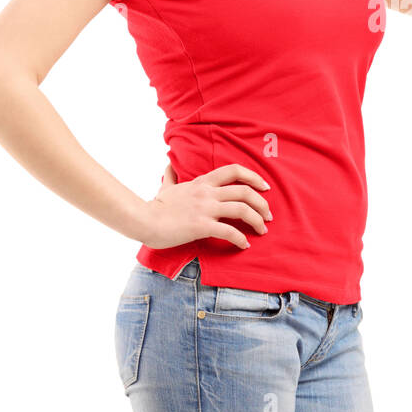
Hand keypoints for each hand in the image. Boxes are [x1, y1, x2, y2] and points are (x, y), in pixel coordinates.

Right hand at [138, 162, 272, 250]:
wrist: (143, 219)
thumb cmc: (155, 206)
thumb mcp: (166, 186)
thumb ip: (171, 176)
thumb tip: (168, 165)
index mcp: (202, 182)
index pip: (234, 171)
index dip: (254, 177)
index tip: (265, 187)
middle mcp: (207, 193)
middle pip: (245, 191)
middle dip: (262, 204)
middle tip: (268, 216)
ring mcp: (205, 209)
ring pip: (242, 210)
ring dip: (257, 221)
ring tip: (262, 231)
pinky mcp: (201, 226)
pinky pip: (229, 231)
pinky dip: (240, 239)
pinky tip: (244, 245)